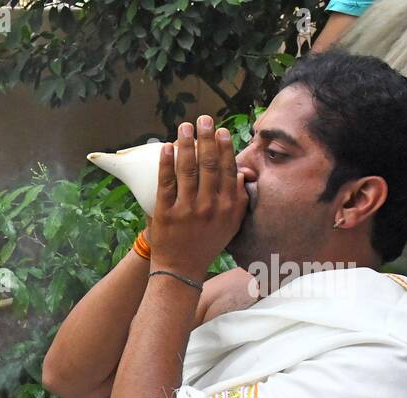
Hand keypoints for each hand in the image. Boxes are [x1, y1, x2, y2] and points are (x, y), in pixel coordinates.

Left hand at [149, 116, 246, 281]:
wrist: (181, 269)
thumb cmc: (206, 244)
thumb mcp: (231, 225)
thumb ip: (238, 200)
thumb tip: (241, 174)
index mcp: (227, 207)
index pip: (227, 170)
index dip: (224, 148)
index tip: (220, 131)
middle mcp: (209, 206)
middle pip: (208, 165)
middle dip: (206, 138)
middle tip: (203, 119)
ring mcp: (187, 210)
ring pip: (188, 170)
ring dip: (186, 144)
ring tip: (185, 126)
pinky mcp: (166, 214)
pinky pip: (166, 183)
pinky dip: (166, 163)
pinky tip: (166, 147)